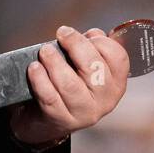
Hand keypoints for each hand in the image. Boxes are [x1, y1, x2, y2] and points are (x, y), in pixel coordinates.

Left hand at [9, 26, 129, 147]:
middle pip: (94, 67)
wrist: (51, 119)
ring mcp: (84, 112)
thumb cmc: (71, 85)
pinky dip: (40, 80)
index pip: (118, 58)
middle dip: (76, 45)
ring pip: (70, 84)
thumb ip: (91, 49)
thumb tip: (92, 34)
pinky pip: (49, 97)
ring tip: (45, 51)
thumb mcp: (85, 68)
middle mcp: (105, 100)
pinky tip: (34, 68)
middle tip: (62, 33)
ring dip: (55, 62)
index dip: (103, 42)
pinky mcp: (62, 119)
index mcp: (116, 83)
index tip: (87, 34)